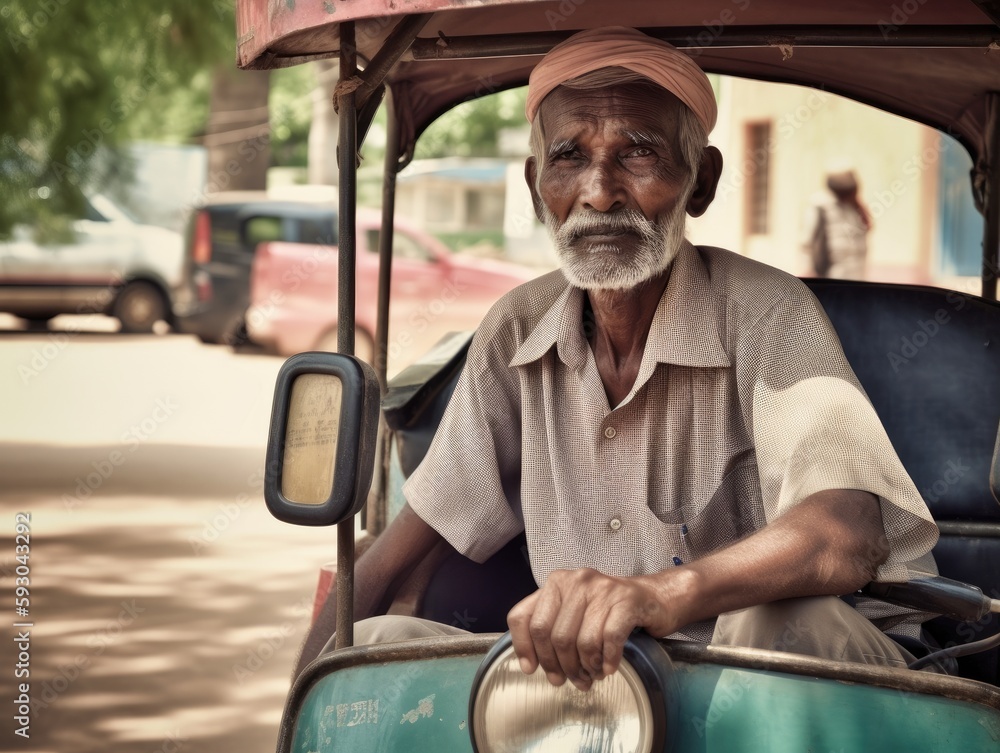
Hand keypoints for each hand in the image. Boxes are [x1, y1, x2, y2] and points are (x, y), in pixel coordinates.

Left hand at [506, 568, 672, 691]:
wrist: (652, 598)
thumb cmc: (607, 610)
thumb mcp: (573, 611)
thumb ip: (549, 628)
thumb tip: (530, 664)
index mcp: (556, 583)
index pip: (524, 617)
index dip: (524, 647)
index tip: (531, 669)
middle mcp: (576, 581)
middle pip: (553, 635)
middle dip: (561, 666)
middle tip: (571, 679)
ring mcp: (602, 589)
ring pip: (581, 641)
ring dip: (586, 667)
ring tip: (592, 675)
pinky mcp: (626, 601)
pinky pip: (609, 640)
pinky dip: (607, 661)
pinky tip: (608, 668)